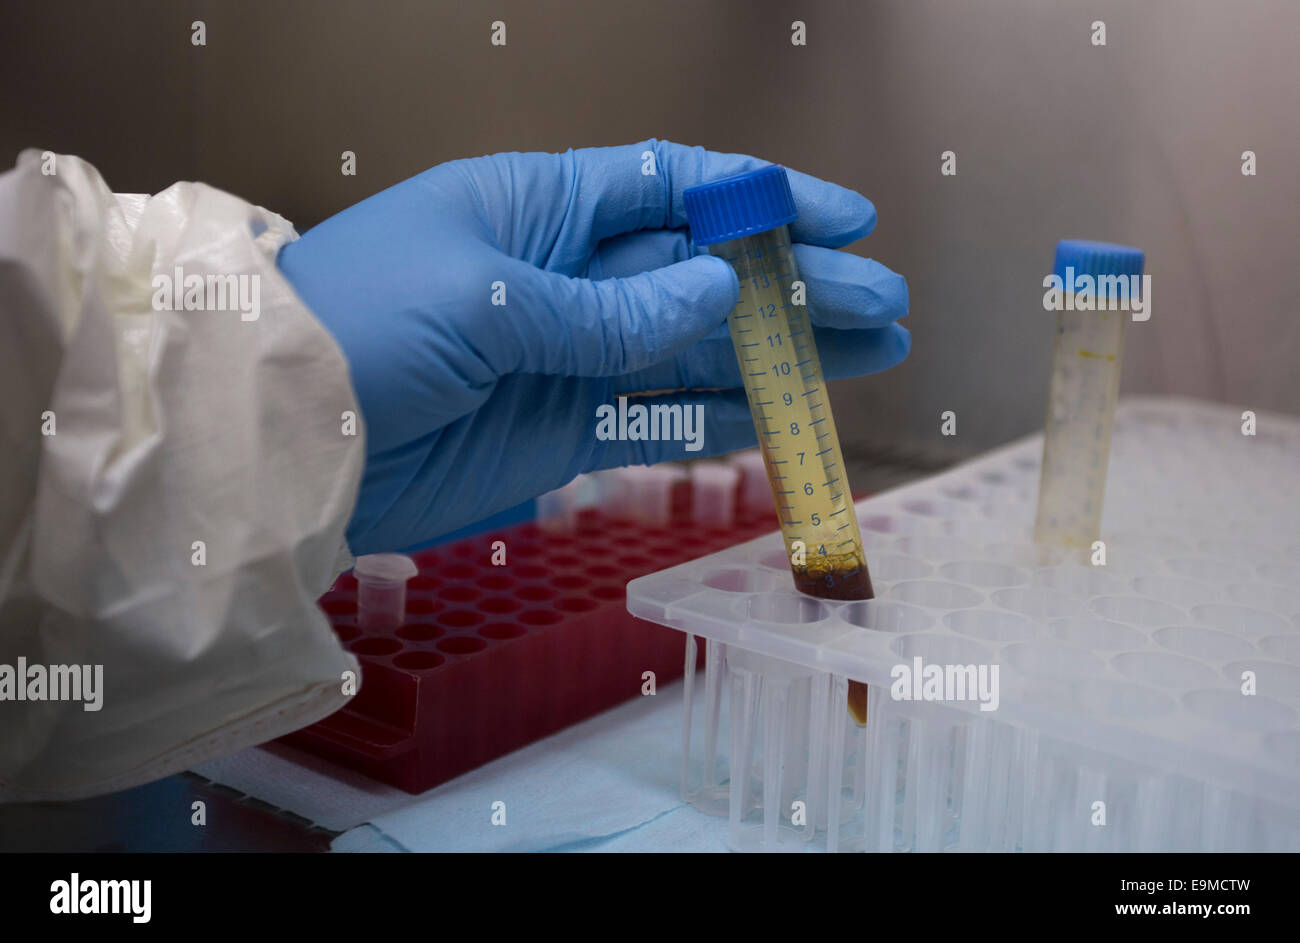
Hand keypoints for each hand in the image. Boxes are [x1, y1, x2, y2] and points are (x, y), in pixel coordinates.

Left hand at [277, 140, 908, 554]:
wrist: (283, 440)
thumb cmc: (361, 327)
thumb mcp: (487, 297)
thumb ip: (609, 308)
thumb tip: (721, 291)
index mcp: (543, 209)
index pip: (677, 188)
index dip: (763, 201)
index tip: (843, 219)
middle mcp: (568, 278)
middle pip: (708, 273)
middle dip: (796, 285)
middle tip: (883, 302)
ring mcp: (573, 359)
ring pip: (700, 350)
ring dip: (782, 353)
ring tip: (870, 353)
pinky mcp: (566, 433)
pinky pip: (664, 419)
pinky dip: (728, 416)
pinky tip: (792, 410)